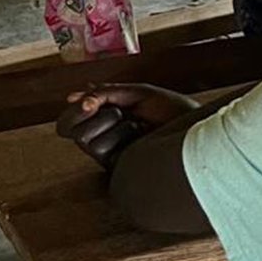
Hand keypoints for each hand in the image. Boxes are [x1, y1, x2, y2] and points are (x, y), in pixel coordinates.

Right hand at [57, 83, 198, 170]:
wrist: (195, 132)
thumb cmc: (174, 111)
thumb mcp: (140, 94)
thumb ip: (106, 93)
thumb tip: (73, 96)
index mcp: (109, 115)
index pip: (72, 115)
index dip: (74, 107)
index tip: (90, 100)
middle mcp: (104, 135)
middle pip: (66, 127)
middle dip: (85, 114)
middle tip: (116, 111)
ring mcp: (109, 152)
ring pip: (82, 137)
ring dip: (111, 123)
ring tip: (136, 125)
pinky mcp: (116, 167)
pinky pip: (98, 148)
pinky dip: (117, 135)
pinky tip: (138, 137)